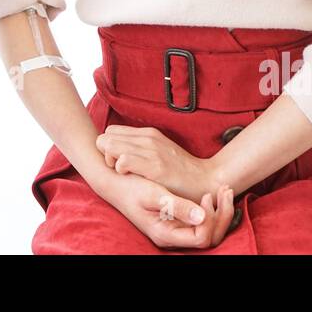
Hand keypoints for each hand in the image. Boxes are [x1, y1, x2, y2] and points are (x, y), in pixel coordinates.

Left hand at [96, 124, 219, 203]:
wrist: (206, 179)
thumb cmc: (180, 171)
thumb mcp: (159, 151)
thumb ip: (141, 147)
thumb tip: (117, 150)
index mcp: (147, 133)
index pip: (110, 131)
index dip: (108, 147)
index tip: (117, 161)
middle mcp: (147, 137)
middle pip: (105, 137)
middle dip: (105, 153)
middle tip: (118, 167)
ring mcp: (151, 150)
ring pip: (110, 145)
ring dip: (110, 160)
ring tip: (124, 172)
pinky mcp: (154, 166)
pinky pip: (123, 160)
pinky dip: (120, 168)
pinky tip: (129, 176)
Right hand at [99, 171, 237, 250]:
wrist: (115, 184)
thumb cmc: (131, 188)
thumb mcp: (153, 194)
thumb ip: (176, 206)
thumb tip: (202, 217)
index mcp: (166, 234)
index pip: (201, 237)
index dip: (209, 219)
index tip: (205, 196)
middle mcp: (173, 236)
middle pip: (210, 237)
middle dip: (223, 215)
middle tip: (225, 190)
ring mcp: (176, 230)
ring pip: (209, 231)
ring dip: (220, 212)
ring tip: (224, 189)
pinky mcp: (177, 221)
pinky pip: (202, 222)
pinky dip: (212, 209)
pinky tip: (212, 193)